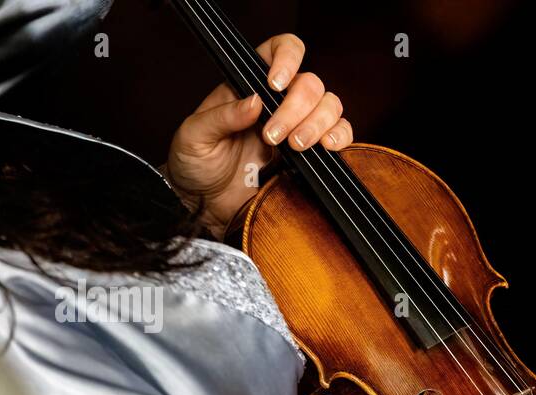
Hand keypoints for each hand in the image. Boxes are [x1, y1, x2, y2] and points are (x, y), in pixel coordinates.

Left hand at [165, 34, 352, 238]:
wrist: (206, 204)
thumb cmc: (195, 165)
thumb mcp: (195, 135)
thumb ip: (222, 116)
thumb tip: (255, 101)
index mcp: (250, 84)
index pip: (280, 50)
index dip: (287, 58)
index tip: (275, 84)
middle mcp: (278, 101)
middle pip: (310, 83)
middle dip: (296, 109)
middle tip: (272, 137)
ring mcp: (298, 126)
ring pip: (329, 106)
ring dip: (316, 125)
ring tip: (294, 147)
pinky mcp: (311, 153)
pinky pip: (340, 135)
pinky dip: (339, 138)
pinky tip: (324, 148)